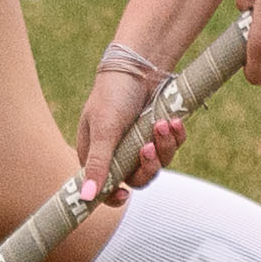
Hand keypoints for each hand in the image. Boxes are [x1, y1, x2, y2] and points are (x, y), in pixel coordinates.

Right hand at [74, 58, 181, 204]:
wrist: (141, 64)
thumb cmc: (113, 94)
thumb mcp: (104, 130)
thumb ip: (98, 164)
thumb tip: (86, 198)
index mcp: (96, 154)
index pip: (102, 187)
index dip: (113, 196)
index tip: (125, 195)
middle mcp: (117, 152)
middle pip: (136, 179)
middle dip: (146, 165)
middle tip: (147, 147)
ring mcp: (139, 143)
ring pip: (157, 164)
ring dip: (163, 147)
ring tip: (163, 124)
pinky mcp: (158, 134)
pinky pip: (171, 147)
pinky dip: (174, 136)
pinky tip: (174, 120)